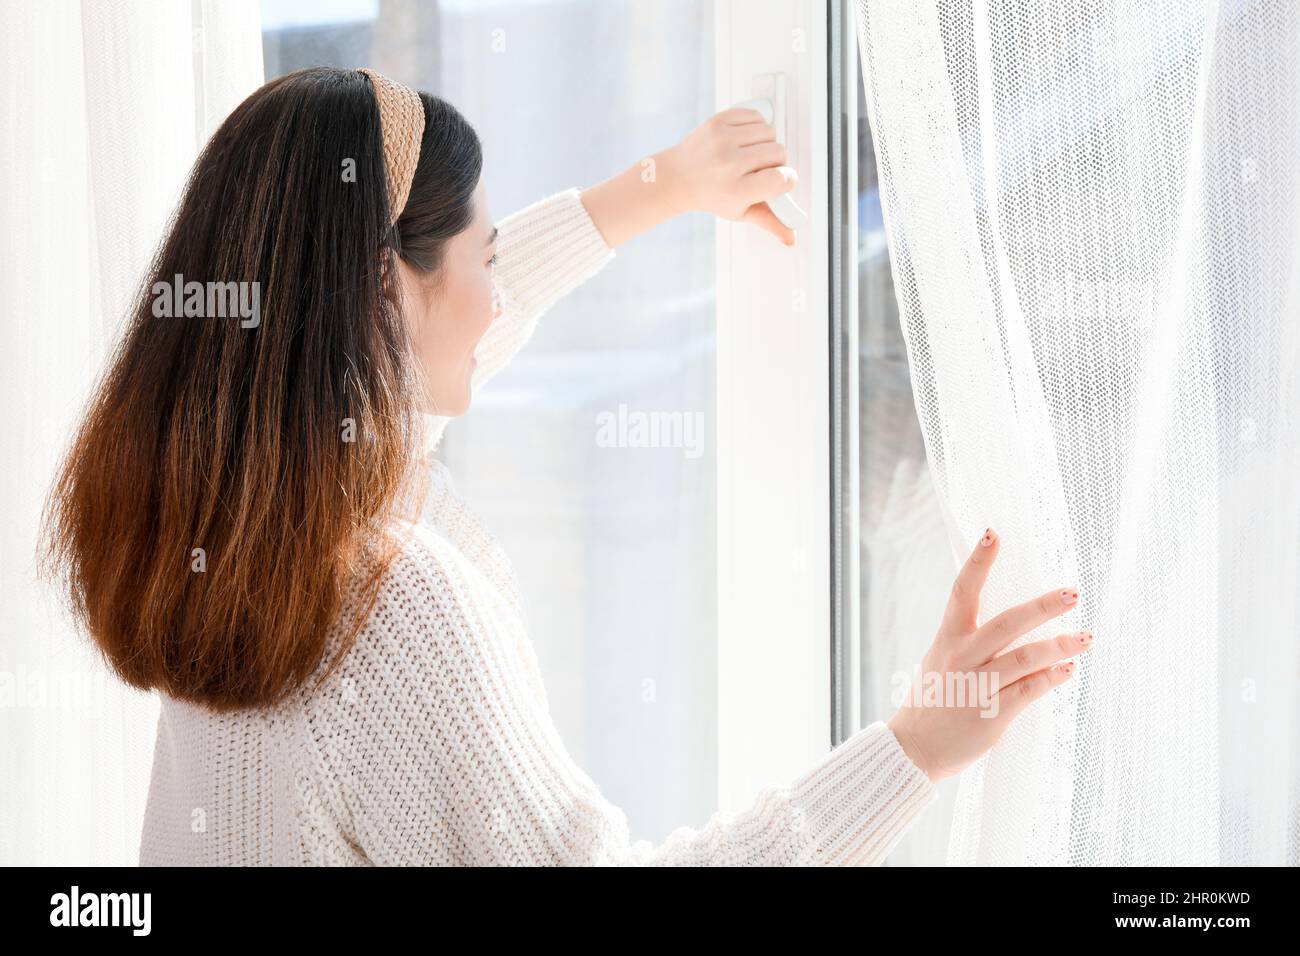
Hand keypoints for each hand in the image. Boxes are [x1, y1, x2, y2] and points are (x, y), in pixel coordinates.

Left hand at [658, 106, 797, 245]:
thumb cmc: (712, 195)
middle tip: (761, 170)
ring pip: (770, 132)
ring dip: (767, 143)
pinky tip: (745, 141)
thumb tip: (792, 239)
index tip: (779, 182)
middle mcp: (728, 163)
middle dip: (777, 162)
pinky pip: (756, 116)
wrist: (677, 176)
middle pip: (779, 153)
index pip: (781, 179)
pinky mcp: (718, 122)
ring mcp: (722, 140)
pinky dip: (756, 127)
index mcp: (736, 190)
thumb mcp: (739, 213)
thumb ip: (769, 222)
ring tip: (751, 155)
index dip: (786, 180)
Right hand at [886, 527, 1093, 782]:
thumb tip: (1008, 618)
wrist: (915, 749)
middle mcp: (962, 657)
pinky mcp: (992, 714)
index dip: (978, 562)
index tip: (994, 533)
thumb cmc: (932, 701)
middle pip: (1006, 623)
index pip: (962, 592)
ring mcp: (978, 686)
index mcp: (948, 639)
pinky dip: (1051, 679)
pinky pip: (1029, 692)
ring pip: (1024, 658)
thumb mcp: (941, 660)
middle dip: (1042, 606)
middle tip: (1072, 592)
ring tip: (1086, 637)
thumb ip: (968, 639)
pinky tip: (1068, 671)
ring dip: (1059, 646)